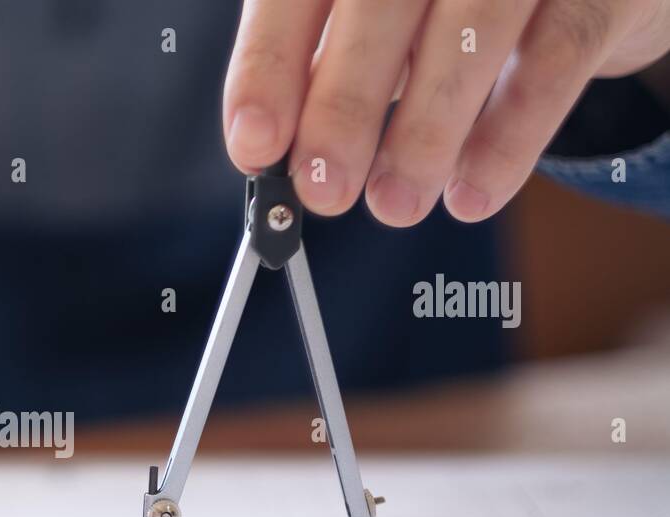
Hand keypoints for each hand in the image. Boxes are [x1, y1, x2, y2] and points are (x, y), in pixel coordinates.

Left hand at [223, 0, 669, 224]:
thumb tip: (276, 156)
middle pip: (381, 2)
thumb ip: (325, 73)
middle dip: (343, 106)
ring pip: (472, 25)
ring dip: (425, 129)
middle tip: (325, 189)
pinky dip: (510, 134)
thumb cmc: (448, 10)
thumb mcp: (377, 27)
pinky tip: (472, 191)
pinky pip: (557, 56)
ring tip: (395, 202)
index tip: (254, 144)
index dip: (270, 66)